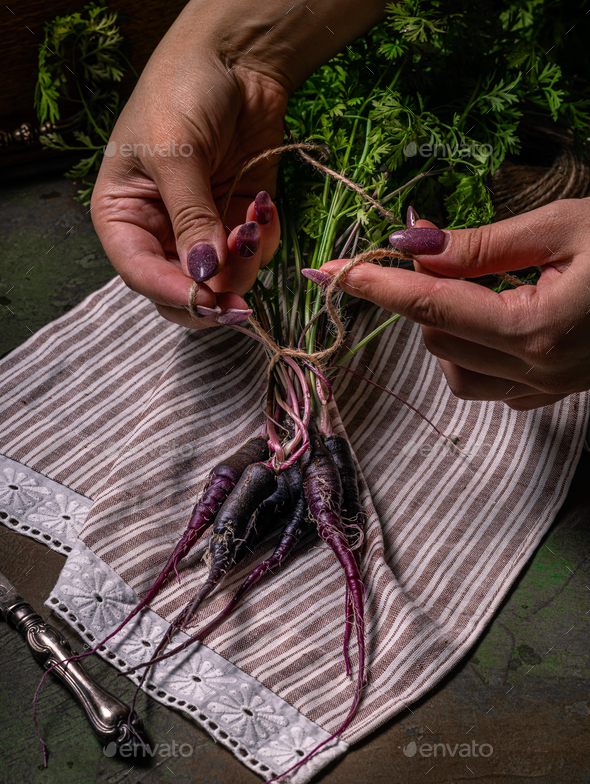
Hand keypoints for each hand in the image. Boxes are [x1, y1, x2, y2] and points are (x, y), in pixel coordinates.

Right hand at [91, 0, 386, 329]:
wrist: (237, 58)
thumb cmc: (183, 92)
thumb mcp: (176, 153)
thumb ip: (190, 217)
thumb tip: (204, 276)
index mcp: (125, 216)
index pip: (141, 275)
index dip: (174, 293)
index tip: (207, 299)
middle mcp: (161, 231)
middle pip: (181, 292)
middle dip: (212, 296)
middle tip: (240, 301)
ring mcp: (203, 229)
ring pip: (223, 282)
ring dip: (244, 264)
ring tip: (253, 221)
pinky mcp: (239, 221)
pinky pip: (254, 256)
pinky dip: (263, 241)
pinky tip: (264, 207)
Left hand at [320, 199, 589, 409]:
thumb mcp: (563, 226)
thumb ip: (482, 244)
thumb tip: (414, 245)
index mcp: (539, 327)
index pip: (432, 305)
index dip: (376, 285)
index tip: (329, 272)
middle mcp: (539, 370)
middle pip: (437, 336)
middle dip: (423, 292)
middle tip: (438, 248)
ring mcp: (547, 388)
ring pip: (453, 367)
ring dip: (445, 324)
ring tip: (482, 284)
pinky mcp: (552, 393)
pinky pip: (484, 382)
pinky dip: (470, 349)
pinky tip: (496, 317)